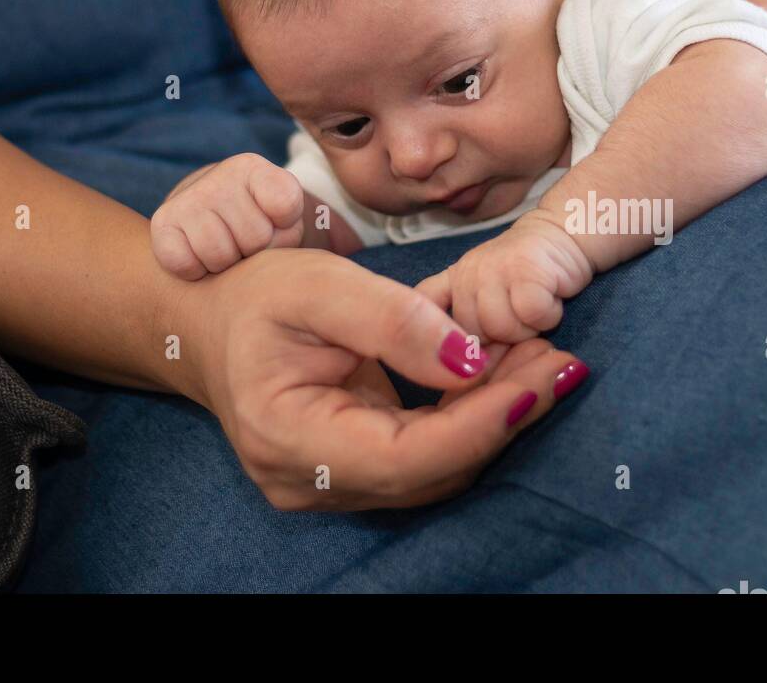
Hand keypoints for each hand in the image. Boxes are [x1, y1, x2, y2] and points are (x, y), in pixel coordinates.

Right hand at [151, 153, 304, 280]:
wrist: (208, 213)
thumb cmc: (256, 220)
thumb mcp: (286, 216)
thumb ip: (289, 228)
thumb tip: (264, 250)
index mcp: (252, 168)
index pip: (285, 203)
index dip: (286, 227)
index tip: (276, 222)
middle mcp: (217, 177)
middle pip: (256, 239)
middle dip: (256, 251)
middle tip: (246, 241)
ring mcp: (187, 199)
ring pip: (220, 256)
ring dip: (227, 264)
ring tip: (226, 248)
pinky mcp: (162, 223)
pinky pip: (185, 265)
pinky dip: (196, 271)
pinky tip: (201, 256)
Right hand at [177, 249, 589, 509]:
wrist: (207, 319)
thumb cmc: (253, 293)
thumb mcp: (318, 283)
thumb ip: (394, 321)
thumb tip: (474, 361)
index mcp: (289, 439)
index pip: (407, 456)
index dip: (482, 423)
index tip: (543, 378)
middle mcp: (309, 482)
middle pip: (430, 470)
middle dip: (502, 416)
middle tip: (559, 359)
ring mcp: (328, 485)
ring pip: (433, 469)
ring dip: (492, 417)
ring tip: (540, 361)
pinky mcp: (349, 472)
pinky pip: (422, 456)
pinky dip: (465, 417)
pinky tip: (500, 375)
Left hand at [416, 212, 594, 344]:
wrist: (565, 233)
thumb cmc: (530, 277)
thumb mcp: (489, 296)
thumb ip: (470, 325)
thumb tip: (465, 372)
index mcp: (453, 281)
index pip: (428, 313)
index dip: (442, 340)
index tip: (459, 357)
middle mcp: (466, 274)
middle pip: (473, 336)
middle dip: (502, 340)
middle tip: (521, 317)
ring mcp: (492, 268)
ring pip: (501, 327)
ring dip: (527, 328)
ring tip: (535, 307)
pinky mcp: (524, 269)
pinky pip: (530, 314)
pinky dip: (547, 316)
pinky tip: (551, 299)